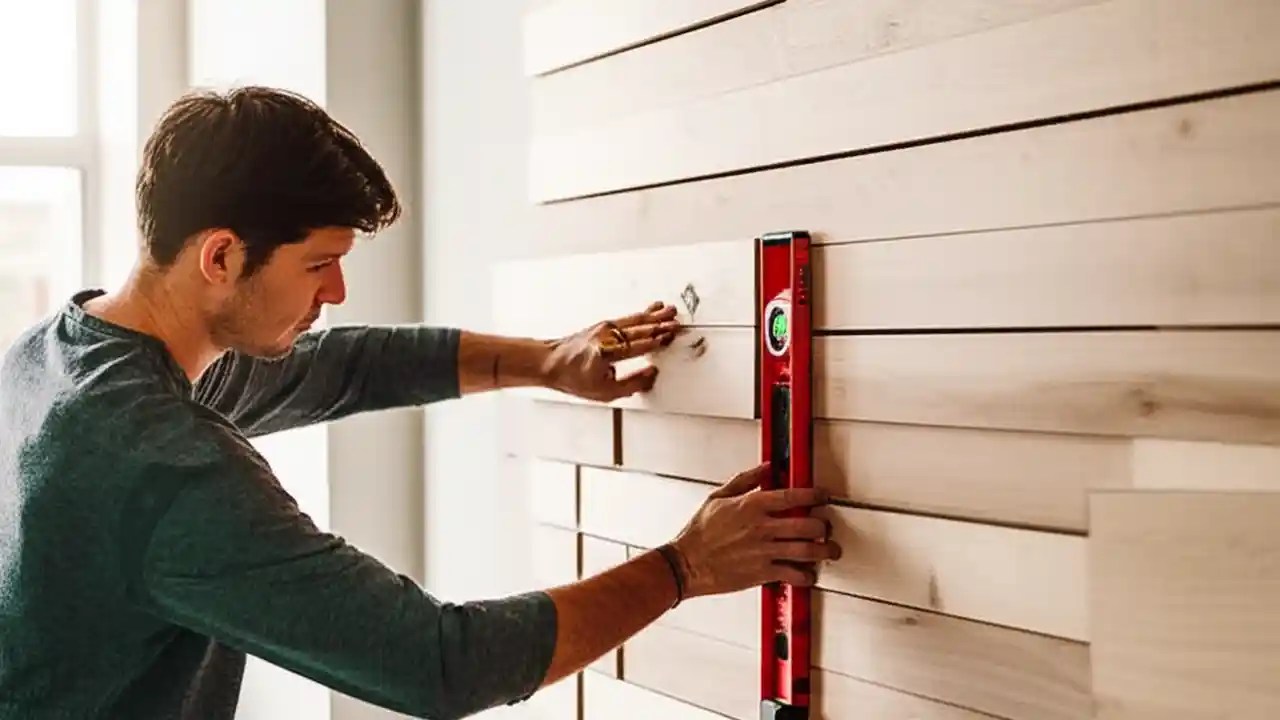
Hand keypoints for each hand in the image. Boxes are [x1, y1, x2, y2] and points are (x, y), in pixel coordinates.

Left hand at [540, 301, 681, 401]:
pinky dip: (643, 313)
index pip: (638, 345)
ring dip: (654, 316)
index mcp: (607, 352)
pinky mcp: (603, 324)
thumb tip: (652, 374)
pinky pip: (628, 317)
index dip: (656, 341)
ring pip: (635, 319)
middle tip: (677, 324)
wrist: (550, 362)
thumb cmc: (572, 378)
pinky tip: (653, 308)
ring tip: (671, 311)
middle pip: (639, 329)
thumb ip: (632, 384)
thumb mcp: (605, 392)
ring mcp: (604, 327)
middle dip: (659, 326)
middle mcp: (606, 336)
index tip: (671, 337)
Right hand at [667, 463, 840, 598]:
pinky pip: (793, 575)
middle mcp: (761, 528)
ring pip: (806, 550)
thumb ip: (745, 480)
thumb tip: (766, 467)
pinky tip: (808, 573)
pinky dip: (806, 575)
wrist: (686, 564)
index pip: (793, 496)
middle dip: (824, 525)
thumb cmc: (699, 533)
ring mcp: (763, 552)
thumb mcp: (718, 497)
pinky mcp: (762, 573)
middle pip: (807, 525)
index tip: (823, 496)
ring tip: (830, 550)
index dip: (814, 495)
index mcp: (751, 506)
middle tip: (827, 526)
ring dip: (824, 551)